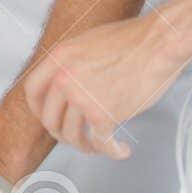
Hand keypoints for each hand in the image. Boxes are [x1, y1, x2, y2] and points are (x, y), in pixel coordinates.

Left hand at [24, 12, 186, 159]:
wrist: (159, 43)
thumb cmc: (133, 40)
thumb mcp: (88, 43)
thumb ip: (71, 63)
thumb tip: (66, 84)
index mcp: (59, 58)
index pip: (32, 91)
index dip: (39, 109)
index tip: (48, 117)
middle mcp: (64, 78)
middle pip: (50, 119)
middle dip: (63, 132)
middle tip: (77, 135)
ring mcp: (82, 98)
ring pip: (73, 136)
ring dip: (86, 145)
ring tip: (99, 144)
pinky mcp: (103, 115)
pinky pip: (101, 144)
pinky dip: (111, 152)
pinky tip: (120, 150)